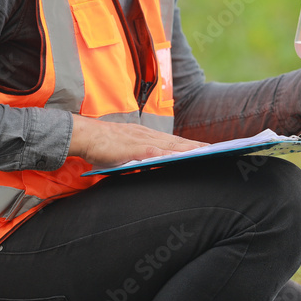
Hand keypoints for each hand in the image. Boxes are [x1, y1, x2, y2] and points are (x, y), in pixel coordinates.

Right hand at [68, 115, 206, 167]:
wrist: (85, 135)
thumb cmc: (102, 145)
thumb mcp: (125, 151)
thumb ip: (139, 157)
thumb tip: (150, 166)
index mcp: (145, 136)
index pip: (172, 141)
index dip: (189, 144)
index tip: (206, 148)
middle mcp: (146, 135)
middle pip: (176, 141)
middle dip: (195, 146)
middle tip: (215, 149)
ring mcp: (141, 140)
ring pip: (169, 145)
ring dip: (188, 149)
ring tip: (205, 152)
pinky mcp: (133, 147)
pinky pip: (153, 151)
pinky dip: (167, 154)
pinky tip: (178, 158)